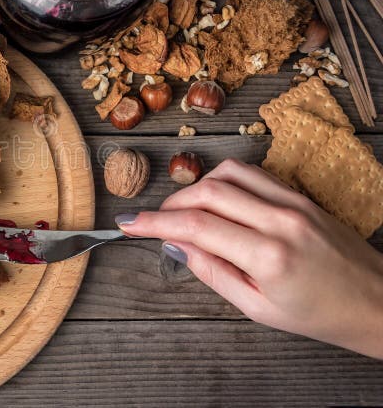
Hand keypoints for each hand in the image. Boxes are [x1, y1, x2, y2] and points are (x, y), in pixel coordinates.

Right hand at [116, 159, 382, 358]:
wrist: (376, 303)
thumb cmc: (319, 315)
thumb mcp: (257, 308)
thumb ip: (212, 273)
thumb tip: (176, 246)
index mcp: (269, 255)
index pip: (197, 227)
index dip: (155, 223)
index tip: (129, 223)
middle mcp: (280, 220)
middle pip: (208, 192)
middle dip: (170, 204)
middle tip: (152, 221)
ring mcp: (293, 202)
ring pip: (228, 171)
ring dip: (196, 187)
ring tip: (182, 211)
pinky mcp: (299, 195)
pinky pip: (252, 173)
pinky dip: (223, 179)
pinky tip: (214, 199)